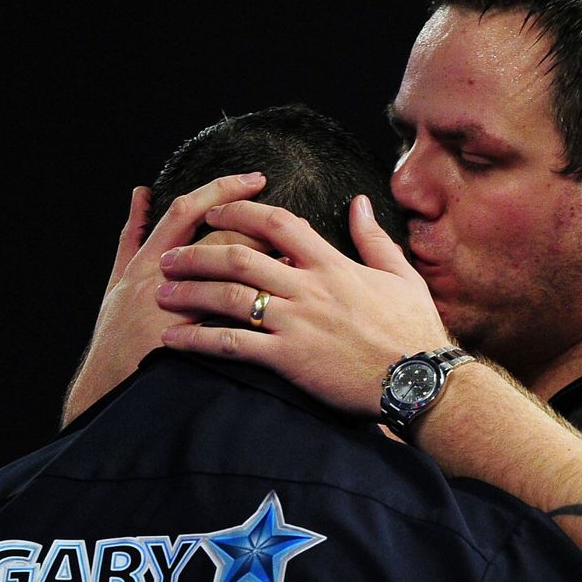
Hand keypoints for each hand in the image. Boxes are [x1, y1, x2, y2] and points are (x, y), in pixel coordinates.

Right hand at [60, 173, 267, 424]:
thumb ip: (131, 237)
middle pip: (217, 241)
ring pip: (231, 280)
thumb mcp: (116, 282)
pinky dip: (261, 306)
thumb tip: (141, 195)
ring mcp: (180, 315)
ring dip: (266, 264)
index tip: (254, 179)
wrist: (110, 392)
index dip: (221, 191)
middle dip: (257, 225)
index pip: (186, 212)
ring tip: (296, 252)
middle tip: (292, 216)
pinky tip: (286, 300)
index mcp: (145, 263)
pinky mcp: (195, 345)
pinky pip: (235, 321)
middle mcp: (161, 282)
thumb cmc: (114, 335)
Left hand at [156, 195, 452, 417]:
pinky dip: (198, 339)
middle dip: (198, 254)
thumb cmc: (414, 329)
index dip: (241, 212)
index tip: (214, 213)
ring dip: (189, 292)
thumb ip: (373, 237)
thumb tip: (358, 202)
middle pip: (240, 257)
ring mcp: (296, 323)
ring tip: (161, 293)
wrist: (421, 379)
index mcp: (333, 264)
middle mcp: (309, 288)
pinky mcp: (289, 359)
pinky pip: (233, 345)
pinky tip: (174, 339)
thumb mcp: (400, 274)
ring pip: (229, 297)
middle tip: (170, 258)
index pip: (278, 224)